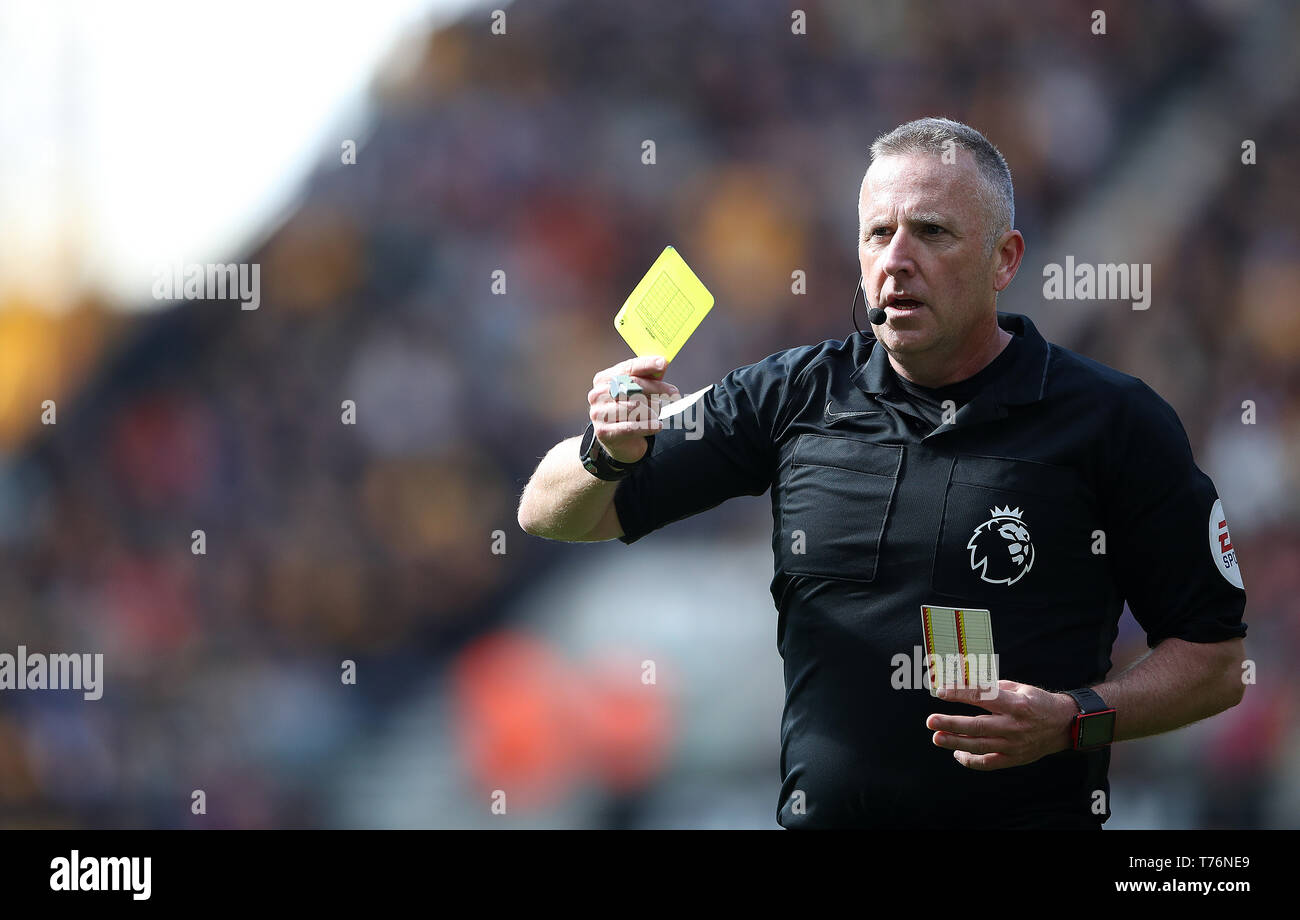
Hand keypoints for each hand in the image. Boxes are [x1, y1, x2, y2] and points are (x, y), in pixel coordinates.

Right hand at [588, 355, 679, 463]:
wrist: (619, 442)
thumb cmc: (630, 411)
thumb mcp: (639, 391)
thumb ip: (648, 377)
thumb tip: (662, 363)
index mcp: (604, 379)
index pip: (627, 368)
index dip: (646, 364)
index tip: (663, 363)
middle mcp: (597, 394)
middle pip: (631, 386)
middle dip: (656, 389)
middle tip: (674, 393)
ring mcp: (598, 413)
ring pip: (633, 407)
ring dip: (652, 411)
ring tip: (657, 414)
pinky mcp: (604, 432)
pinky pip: (631, 427)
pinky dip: (648, 426)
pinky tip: (658, 426)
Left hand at [925, 680, 1076, 769]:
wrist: (1064, 725)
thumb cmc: (1037, 701)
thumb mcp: (1018, 688)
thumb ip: (992, 687)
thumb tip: (963, 684)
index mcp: (1016, 704)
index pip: (983, 697)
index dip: (960, 694)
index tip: (941, 692)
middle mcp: (1014, 726)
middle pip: (977, 726)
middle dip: (951, 724)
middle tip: (931, 721)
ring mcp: (1014, 745)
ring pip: (979, 746)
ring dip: (955, 743)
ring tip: (936, 737)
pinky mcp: (1014, 758)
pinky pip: (988, 762)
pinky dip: (971, 761)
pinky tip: (957, 754)